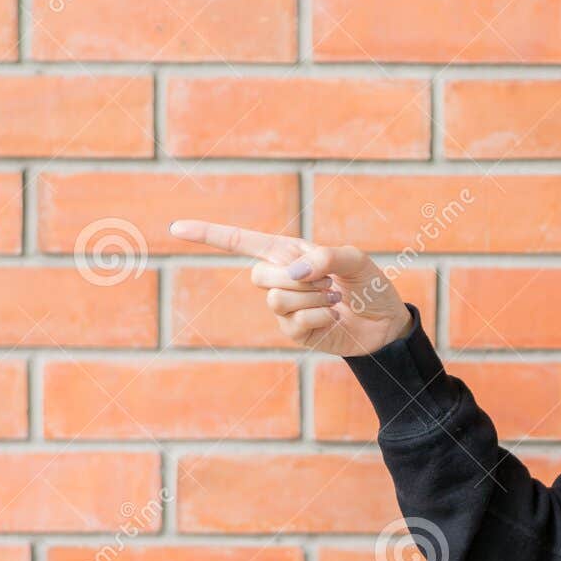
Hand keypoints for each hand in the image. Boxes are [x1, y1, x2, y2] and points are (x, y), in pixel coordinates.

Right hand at [168, 220, 411, 356]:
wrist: (385, 322)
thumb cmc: (370, 284)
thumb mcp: (356, 259)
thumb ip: (326, 255)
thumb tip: (291, 271)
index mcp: (288, 253)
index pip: (242, 242)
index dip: (209, 234)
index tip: (176, 228)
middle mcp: (281, 278)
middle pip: (259, 276)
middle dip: (295, 278)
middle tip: (328, 281)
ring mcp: (285, 308)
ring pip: (275, 299)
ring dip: (311, 296)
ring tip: (333, 297)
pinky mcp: (295, 332)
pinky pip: (294, 321)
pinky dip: (319, 315)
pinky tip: (333, 315)